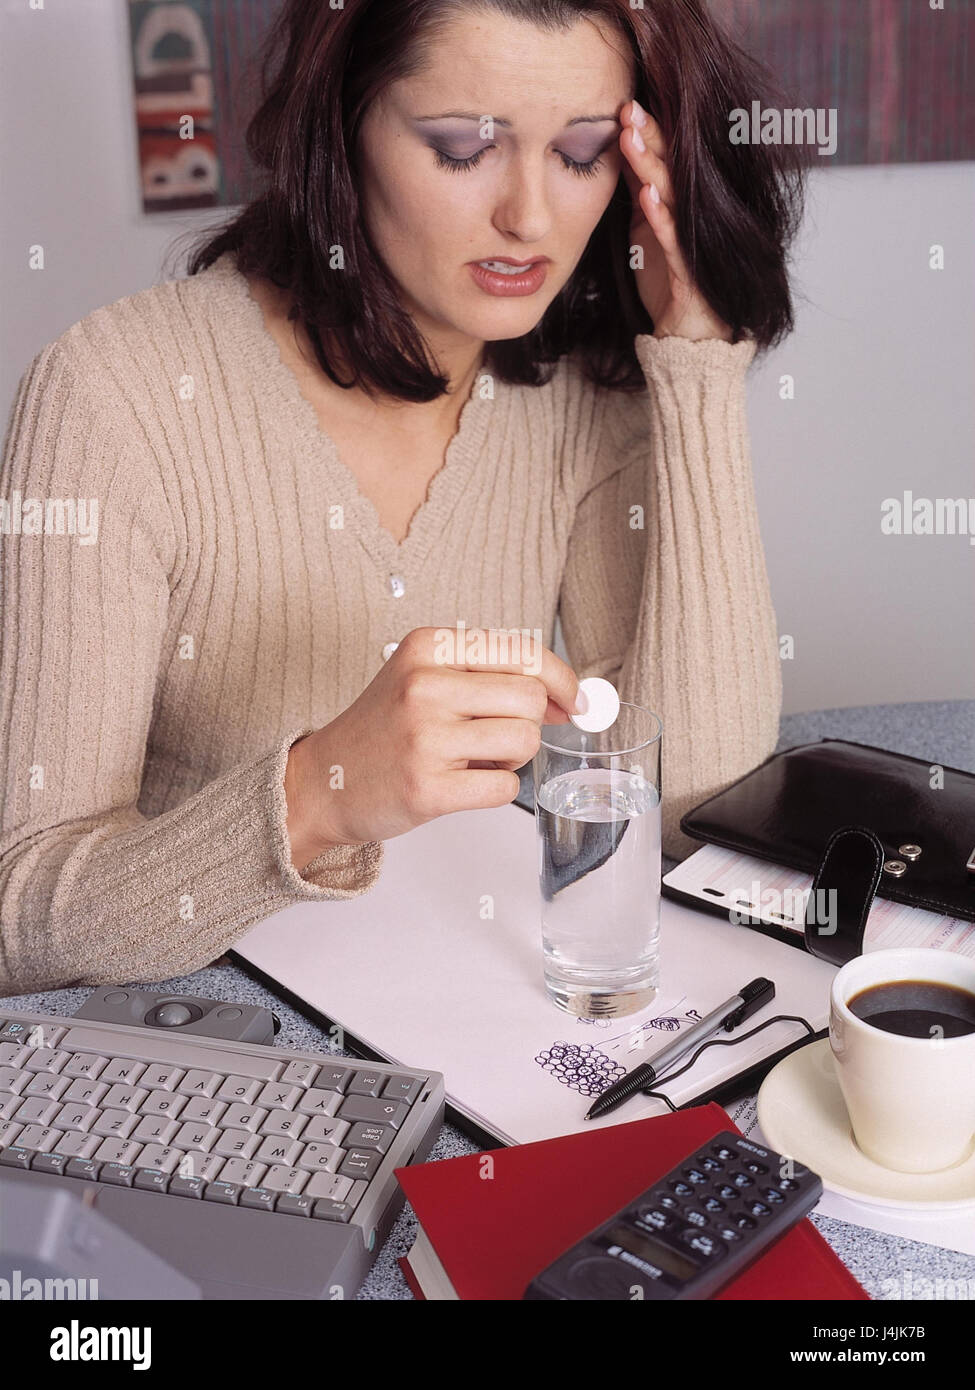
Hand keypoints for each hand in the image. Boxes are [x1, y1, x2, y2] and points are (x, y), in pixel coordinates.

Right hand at [283, 627, 579, 870]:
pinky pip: (506, 787)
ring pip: (525, 741)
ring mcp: (424, 739)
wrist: (322, 781)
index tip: (571, 700)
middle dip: (528, 722)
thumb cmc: (383, 729)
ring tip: (472, 758)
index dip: (560, 678)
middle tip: (493, 735)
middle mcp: (424, 686)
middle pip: (531, 698)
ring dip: (513, 757)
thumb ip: (490, 674)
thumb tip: (568, 697)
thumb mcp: (424, 677)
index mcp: (426, 647)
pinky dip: (496, 789)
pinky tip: (462, 782)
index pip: (521, 651)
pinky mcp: (428, 789)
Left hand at [619, 99, 733, 342]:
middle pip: (671, 167)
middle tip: (628, 106)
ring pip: (672, 195)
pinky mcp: (688, 268)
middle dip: (650, 135)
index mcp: (677, 205)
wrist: (688, 335)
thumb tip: (624, 154)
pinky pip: (674, 238)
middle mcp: (688, 216)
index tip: (624, 103)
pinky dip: (662, 216)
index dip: (648, 131)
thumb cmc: (668, 283)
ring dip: (651, 165)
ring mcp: (691, 240)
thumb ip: (640, 194)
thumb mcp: (645, 230)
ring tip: (631, 137)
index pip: (666, 159)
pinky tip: (647, 195)